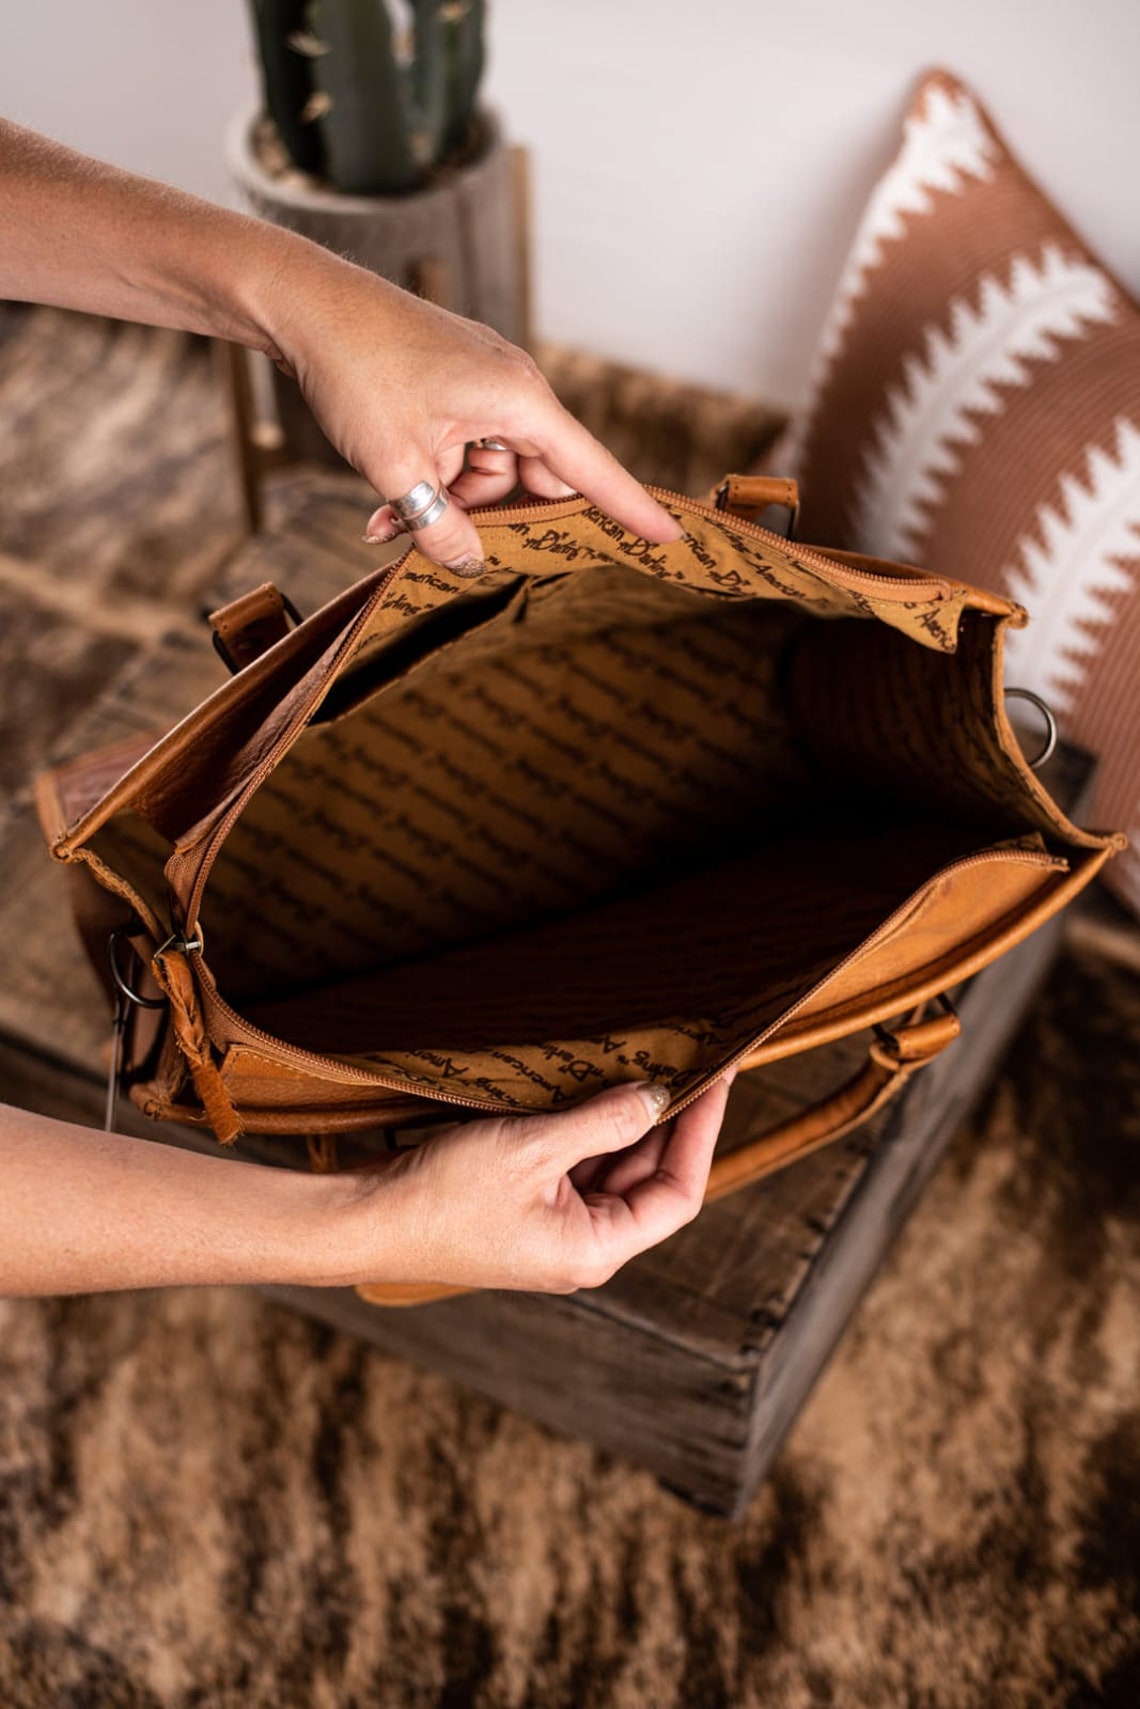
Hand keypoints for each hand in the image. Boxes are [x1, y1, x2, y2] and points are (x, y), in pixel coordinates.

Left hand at [261, 250, 683, 573]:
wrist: (304, 304)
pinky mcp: (453, 388)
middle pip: (537, 481)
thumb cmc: (356, 368)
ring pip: (491, 474)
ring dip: (448, 506)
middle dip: (495, 521)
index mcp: (520, 400)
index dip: (631, 510)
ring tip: (389, 522)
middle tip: (445, 545)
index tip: (672, 538)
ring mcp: (483, 387)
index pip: (592, 469)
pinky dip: (432, 482)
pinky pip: (462, 452)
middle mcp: (513, 390)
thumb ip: (438, 526)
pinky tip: (384, 506)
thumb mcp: (393, 465)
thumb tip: (470, 566)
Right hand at [331, 1075, 733, 1293]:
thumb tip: (657, 1096)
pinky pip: (575, 1164)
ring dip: (627, 1120)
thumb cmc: (439, 1199)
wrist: (361, 1220)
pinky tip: (593, 1086)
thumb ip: (601, 1122)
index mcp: (594, 1249)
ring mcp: (553, 1227)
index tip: (718, 1078)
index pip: (678, 1193)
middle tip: (690, 1059)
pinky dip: (589, 1127)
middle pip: (648, 1179)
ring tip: (648, 1063)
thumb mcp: (530, 1150)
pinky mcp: (525, 1206)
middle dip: (668, 1120)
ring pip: (612, 1168)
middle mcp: (582, 1245)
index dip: (702, 1132)